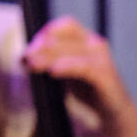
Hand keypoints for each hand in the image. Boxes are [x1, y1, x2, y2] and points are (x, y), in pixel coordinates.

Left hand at [22, 16, 136, 125]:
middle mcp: (95, 44)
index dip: (45, 33)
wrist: (113, 111)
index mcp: (86, 39)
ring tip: (32, 65)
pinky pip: (83, 67)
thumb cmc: (87, 88)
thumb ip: (50, 60)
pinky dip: (67, 66)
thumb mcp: (65, 70)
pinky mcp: (106, 75)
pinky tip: (53, 72)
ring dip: (47, 57)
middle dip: (40, 47)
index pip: (65, 25)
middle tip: (25, 59)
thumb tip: (24, 57)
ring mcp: (102, 58)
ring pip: (70, 51)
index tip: (28, 49)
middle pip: (63, 38)